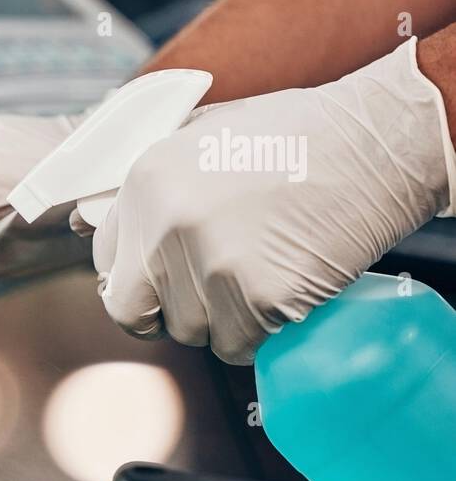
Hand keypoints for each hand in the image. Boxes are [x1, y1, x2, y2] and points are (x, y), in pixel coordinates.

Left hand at [89, 38, 455, 363]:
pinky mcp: (257, 298)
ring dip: (219, 319)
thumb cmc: (295, 136)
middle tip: (198, 300)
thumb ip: (155, 187)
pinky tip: (280, 295)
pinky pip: (237, 345)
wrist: (375, 142)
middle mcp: (165, 227)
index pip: (105, 262)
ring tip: (256, 278)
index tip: (155, 282)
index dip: (133, 277)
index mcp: (144, 184)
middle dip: (161, 312)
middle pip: (132, 310)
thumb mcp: (202, 138)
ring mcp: (210, 265)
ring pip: (189, 332)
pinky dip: (258, 333)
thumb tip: (121, 232)